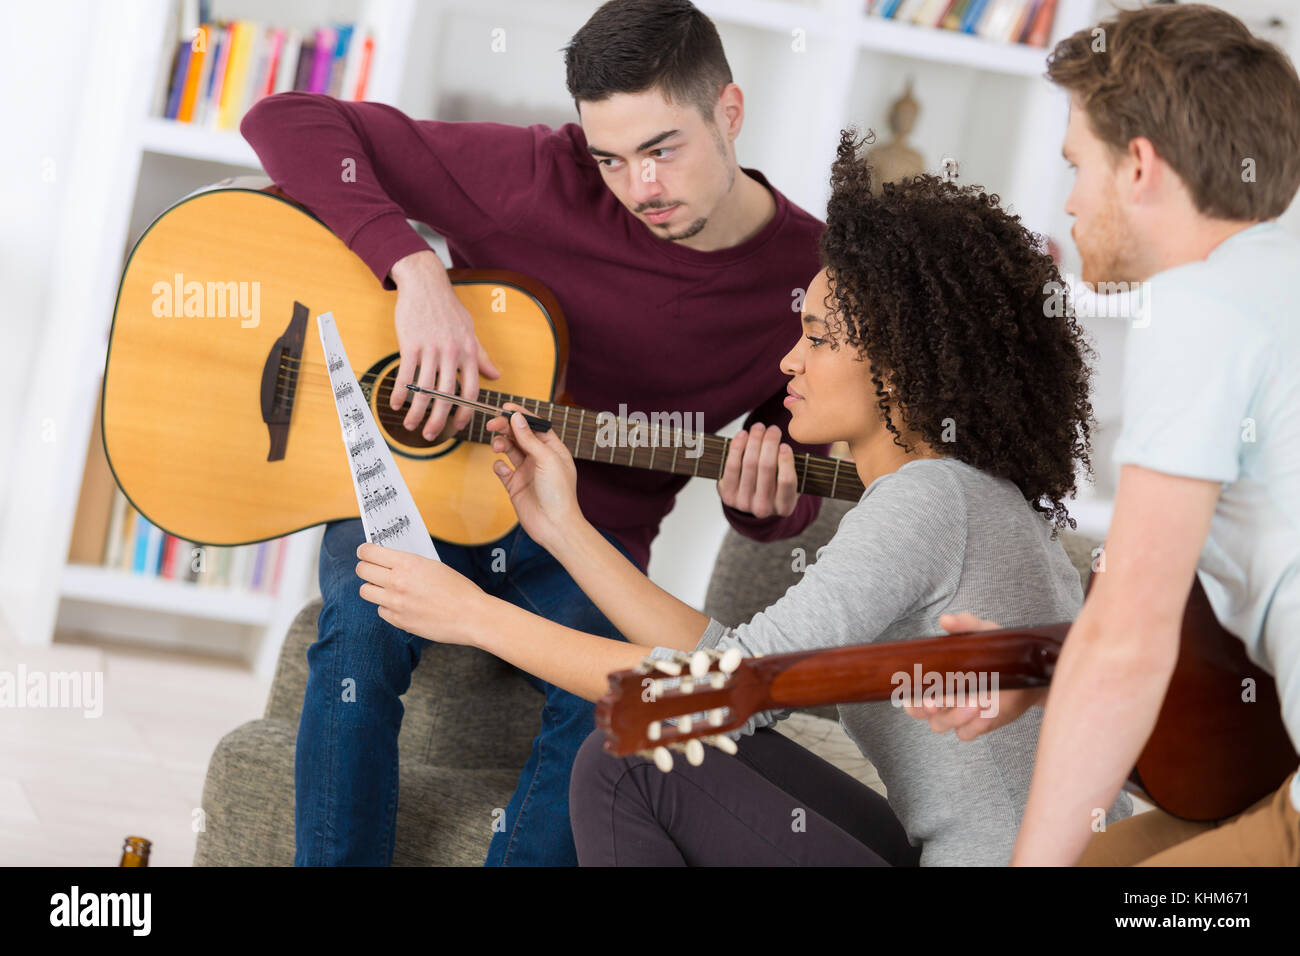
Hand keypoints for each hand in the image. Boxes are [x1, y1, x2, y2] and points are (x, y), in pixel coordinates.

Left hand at [355, 541, 486, 644]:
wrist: (471, 616)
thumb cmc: (458, 590)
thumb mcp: (433, 566)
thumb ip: (408, 563)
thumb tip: (390, 561)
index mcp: (407, 563)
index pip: (369, 552)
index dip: (364, 551)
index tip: (365, 552)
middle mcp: (397, 582)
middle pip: (362, 571)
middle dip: (365, 568)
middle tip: (372, 569)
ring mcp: (395, 603)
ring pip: (365, 591)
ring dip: (373, 588)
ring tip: (386, 588)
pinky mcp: (398, 621)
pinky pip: (380, 610)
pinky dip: (387, 607)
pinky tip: (402, 605)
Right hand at [388, 250, 500, 439]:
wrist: (426, 284)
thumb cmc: (448, 308)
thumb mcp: (470, 331)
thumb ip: (481, 356)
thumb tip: (496, 376)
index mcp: (469, 352)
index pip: (470, 390)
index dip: (465, 412)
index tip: (458, 426)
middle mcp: (452, 353)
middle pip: (446, 396)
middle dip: (439, 421)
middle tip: (432, 435)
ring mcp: (431, 349)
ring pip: (424, 390)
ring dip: (416, 412)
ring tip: (410, 424)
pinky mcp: (411, 344)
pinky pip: (405, 375)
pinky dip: (399, 393)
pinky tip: (395, 404)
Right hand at [485, 404, 581, 548]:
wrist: (554, 525)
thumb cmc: (560, 494)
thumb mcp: (547, 460)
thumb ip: (530, 438)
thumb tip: (518, 418)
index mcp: (553, 449)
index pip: (535, 426)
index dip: (521, 415)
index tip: (506, 408)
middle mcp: (539, 458)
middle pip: (519, 435)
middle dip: (506, 427)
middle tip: (493, 423)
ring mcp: (526, 471)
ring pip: (509, 449)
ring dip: (501, 444)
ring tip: (497, 446)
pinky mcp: (515, 485)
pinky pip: (502, 469)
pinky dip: (499, 466)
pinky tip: (502, 469)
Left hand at [717, 423, 798, 517]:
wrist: (752, 502)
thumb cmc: (775, 488)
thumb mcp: (790, 485)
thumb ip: (791, 469)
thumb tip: (782, 445)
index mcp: (784, 507)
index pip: (786, 481)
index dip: (785, 460)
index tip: (785, 445)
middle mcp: (763, 508)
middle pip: (766, 468)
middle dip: (769, 443)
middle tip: (773, 429)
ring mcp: (743, 502)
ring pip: (749, 464)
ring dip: (754, 441)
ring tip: (759, 428)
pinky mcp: (728, 494)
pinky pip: (732, 466)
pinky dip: (737, 447)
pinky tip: (743, 435)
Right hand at [902, 611, 1046, 739]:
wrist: (1030, 673)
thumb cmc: (1000, 652)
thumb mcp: (983, 634)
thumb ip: (966, 625)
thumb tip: (946, 620)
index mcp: (937, 676)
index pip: (910, 692)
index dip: (911, 695)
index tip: (923, 692)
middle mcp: (943, 697)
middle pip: (919, 712)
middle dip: (925, 709)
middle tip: (938, 703)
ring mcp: (959, 713)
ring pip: (940, 724)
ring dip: (954, 716)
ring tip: (977, 703)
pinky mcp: (977, 725)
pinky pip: (965, 733)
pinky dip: (974, 727)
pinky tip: (987, 714)